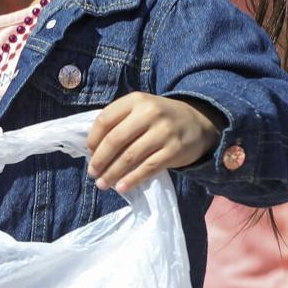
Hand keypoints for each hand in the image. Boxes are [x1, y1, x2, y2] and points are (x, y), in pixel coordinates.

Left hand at [87, 93, 223, 193]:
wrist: (198, 122)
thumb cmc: (159, 118)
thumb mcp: (140, 109)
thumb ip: (119, 121)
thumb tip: (93, 151)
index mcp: (136, 100)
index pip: (105, 120)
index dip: (93, 139)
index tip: (89, 153)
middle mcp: (149, 113)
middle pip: (115, 140)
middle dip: (99, 160)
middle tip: (92, 173)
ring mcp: (163, 132)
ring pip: (130, 157)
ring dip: (112, 173)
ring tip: (103, 183)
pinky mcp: (174, 150)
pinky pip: (148, 168)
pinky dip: (132, 180)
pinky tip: (121, 187)